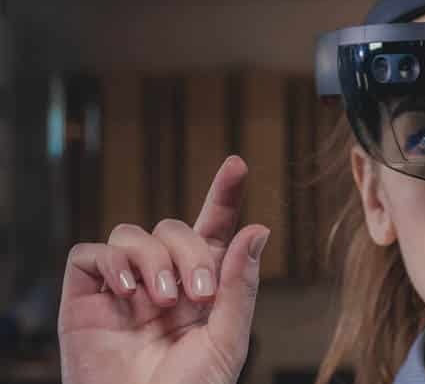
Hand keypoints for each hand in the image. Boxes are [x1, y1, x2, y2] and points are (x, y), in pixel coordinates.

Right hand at [58, 156, 268, 383]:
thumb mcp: (226, 339)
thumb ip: (240, 285)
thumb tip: (259, 230)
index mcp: (203, 285)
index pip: (213, 228)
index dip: (223, 196)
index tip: (238, 165)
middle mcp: (163, 279)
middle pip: (173, 228)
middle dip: (190, 253)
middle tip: (200, 295)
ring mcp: (123, 286)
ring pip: (134, 234)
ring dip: (154, 260)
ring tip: (162, 301)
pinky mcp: (85, 296)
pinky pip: (90, 254)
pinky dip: (112, 263)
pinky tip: (129, 293)